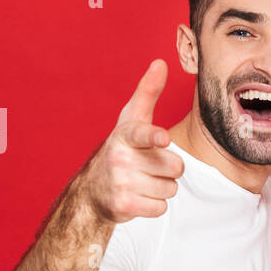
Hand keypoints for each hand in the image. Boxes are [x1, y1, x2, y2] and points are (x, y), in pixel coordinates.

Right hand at [82, 59, 185, 222]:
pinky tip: (140, 196)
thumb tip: (161, 63)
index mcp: (124, 135)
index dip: (154, 137)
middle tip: (151, 166)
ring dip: (163, 187)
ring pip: (170, 189)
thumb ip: (148, 92)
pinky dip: (155, 205)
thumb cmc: (123, 148)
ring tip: (144, 181)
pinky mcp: (123, 206)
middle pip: (175, 167)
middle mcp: (120, 158)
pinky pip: (161, 208)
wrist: (95, 189)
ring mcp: (120, 183)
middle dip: (170, 169)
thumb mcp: (131, 119)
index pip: (142, 134)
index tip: (163, 139)